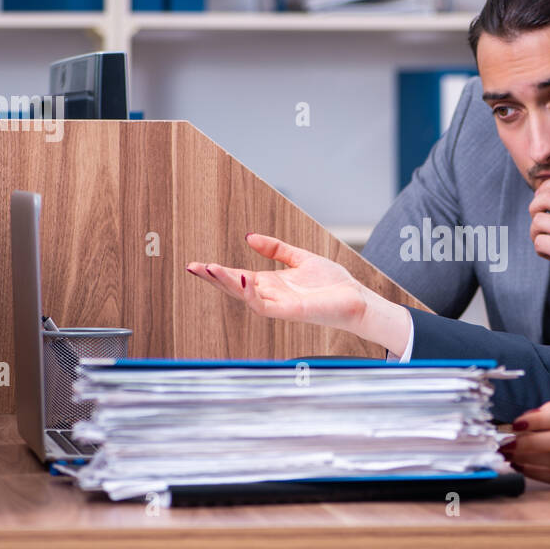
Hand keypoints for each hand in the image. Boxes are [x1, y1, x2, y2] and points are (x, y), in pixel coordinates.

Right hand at [186, 234, 411, 352]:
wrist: (357, 299)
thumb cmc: (333, 283)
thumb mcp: (300, 258)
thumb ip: (276, 248)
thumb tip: (249, 237)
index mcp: (272, 283)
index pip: (237, 277)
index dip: (217, 272)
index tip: (196, 264)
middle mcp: (272, 295)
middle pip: (235, 288)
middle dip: (213, 279)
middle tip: (192, 267)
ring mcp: (280, 305)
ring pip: (245, 297)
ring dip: (226, 284)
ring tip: (210, 269)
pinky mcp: (291, 311)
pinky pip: (265, 306)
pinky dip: (252, 294)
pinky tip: (243, 278)